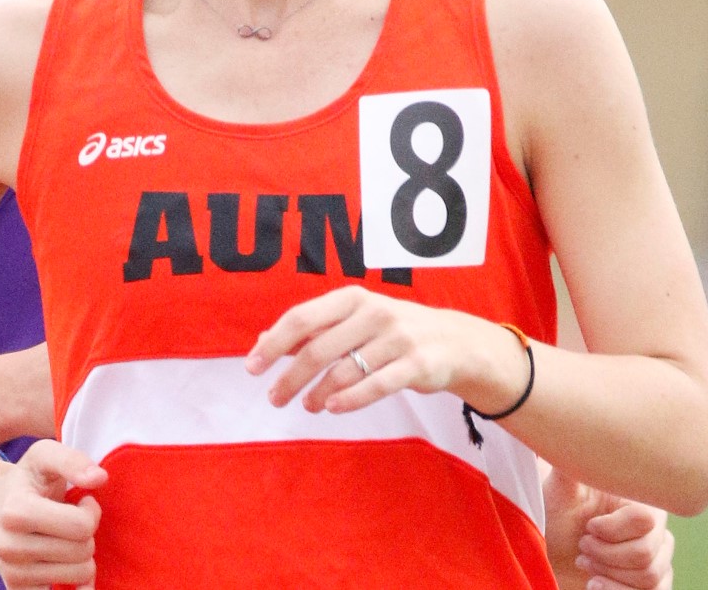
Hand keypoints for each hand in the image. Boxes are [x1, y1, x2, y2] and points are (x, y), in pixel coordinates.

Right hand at [0, 439, 105, 589]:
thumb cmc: (24, 480)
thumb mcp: (44, 456)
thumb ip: (72, 460)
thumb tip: (99, 478)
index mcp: (16, 511)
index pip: (81, 526)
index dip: (91, 511)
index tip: (83, 501)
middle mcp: (10, 546)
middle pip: (82, 552)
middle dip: (87, 533)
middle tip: (72, 519)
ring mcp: (12, 572)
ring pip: (79, 575)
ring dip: (82, 555)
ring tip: (64, 536)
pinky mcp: (17, 588)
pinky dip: (74, 582)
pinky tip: (66, 563)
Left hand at [245, 286, 523, 416]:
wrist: (455, 341)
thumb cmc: (393, 331)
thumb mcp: (354, 320)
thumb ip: (312, 329)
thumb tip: (263, 341)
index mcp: (352, 298)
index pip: (302, 318)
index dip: (273, 344)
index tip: (252, 368)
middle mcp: (374, 313)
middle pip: (318, 349)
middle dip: (291, 377)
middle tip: (275, 399)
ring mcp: (397, 338)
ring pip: (344, 371)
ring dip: (319, 393)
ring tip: (308, 406)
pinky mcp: (417, 365)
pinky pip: (376, 385)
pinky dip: (350, 399)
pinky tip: (332, 409)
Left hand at [544, 470, 672, 589]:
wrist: (552, 542)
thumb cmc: (556, 510)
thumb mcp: (560, 486)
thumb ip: (572, 464)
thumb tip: (572, 432)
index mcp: (641, 498)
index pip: (645, 520)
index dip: (611, 530)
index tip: (587, 526)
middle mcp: (655, 527)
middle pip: (647, 554)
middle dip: (605, 555)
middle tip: (581, 547)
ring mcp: (656, 557)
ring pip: (650, 578)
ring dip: (609, 575)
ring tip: (584, 564)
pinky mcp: (649, 584)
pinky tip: (595, 585)